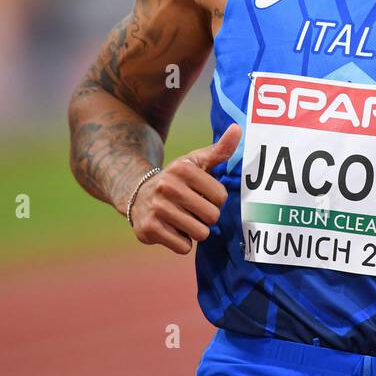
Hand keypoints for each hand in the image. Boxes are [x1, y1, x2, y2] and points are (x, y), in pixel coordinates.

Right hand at [130, 123, 238, 253]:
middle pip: (212, 216)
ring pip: (200, 233)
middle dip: (206, 217)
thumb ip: (220, 149)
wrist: (137, 194)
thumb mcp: (196, 162)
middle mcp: (167, 187)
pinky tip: (170, 229)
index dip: (215, 200)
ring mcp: (157, 208)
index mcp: (183, 169)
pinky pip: (184, 246)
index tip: (202, 195)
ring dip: (195, 231)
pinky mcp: (149, 229)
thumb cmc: (177, 180)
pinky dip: (181, 242)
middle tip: (192, 209)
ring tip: (182, 219)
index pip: (221, 197)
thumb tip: (238, 128)